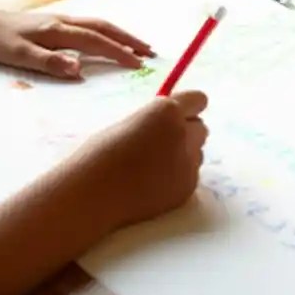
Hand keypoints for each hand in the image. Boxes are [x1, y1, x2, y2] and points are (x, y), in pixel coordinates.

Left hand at [0, 8, 155, 77]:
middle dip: (129, 39)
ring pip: (98, 24)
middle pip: (104, 27)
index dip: (119, 52)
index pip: (96, 41)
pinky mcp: (55, 22)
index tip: (138, 64)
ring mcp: (61, 19)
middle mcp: (64, 21)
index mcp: (58, 30)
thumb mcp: (20, 56)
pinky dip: (106, 31)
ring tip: (137, 46)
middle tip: (150, 52)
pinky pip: (89, 25)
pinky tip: (109, 38)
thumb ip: (50, 63)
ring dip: (120, 34)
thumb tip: (78, 71)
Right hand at [80, 91, 209, 228]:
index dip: (187, 108)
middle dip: (186, 132)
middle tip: (162, 144)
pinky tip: (153, 184)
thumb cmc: (100, 154)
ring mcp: (189, 163)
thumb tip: (168, 124)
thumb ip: (155, 120)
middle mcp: (185, 134)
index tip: (178, 116)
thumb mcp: (129, 123)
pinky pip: (190, 174)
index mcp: (167, 112)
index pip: (198, 100)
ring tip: (154, 166)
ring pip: (198, 152)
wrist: (93, 194)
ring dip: (183, 154)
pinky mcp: (188, 188)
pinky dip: (178, 176)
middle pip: (201, 127)